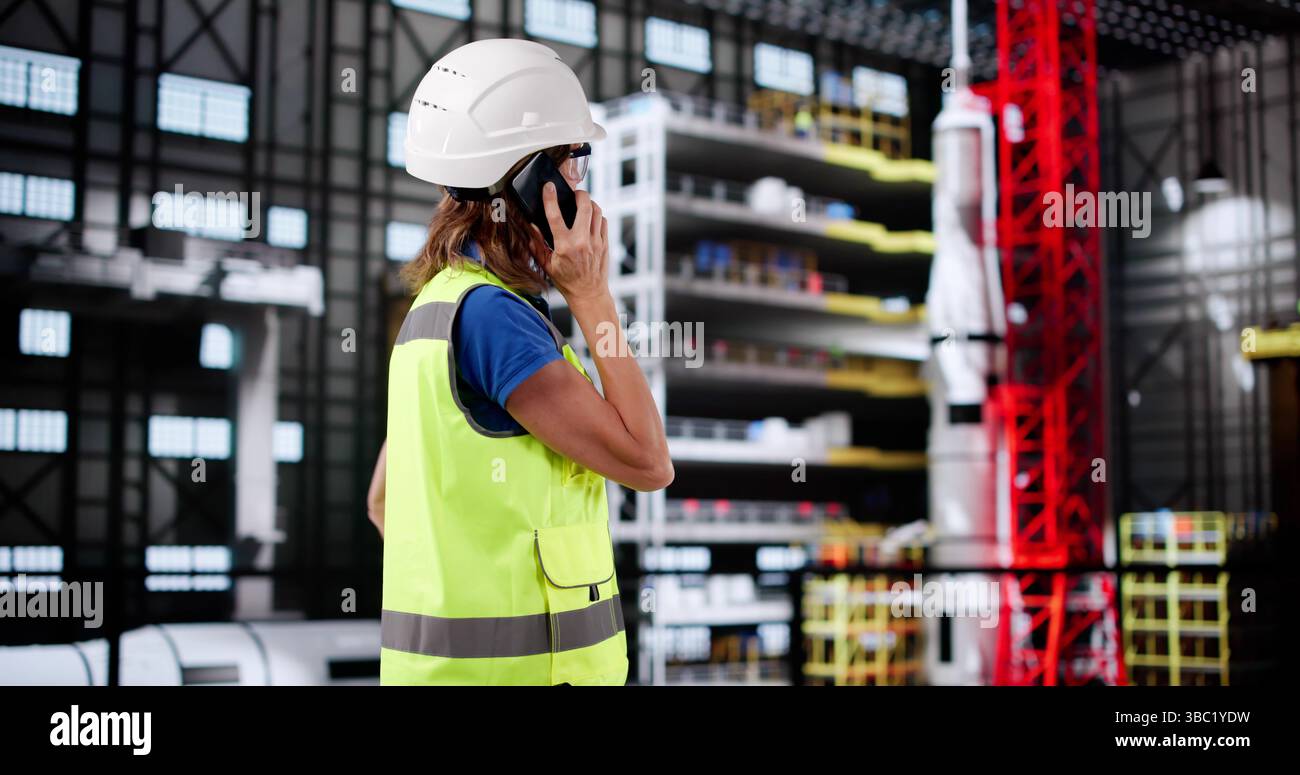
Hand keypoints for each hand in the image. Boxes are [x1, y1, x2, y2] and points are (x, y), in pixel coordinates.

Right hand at [537, 182, 608, 304]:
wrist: (588, 294)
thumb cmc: (567, 281)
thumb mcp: (547, 264)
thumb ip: (537, 244)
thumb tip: (532, 226)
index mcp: (564, 247)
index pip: (555, 216)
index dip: (550, 198)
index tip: (548, 187)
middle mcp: (582, 242)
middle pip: (585, 207)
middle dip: (580, 194)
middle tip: (575, 192)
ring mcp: (596, 242)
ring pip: (597, 211)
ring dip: (590, 203)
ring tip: (583, 204)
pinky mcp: (605, 244)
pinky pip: (603, 222)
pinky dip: (597, 216)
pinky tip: (591, 218)